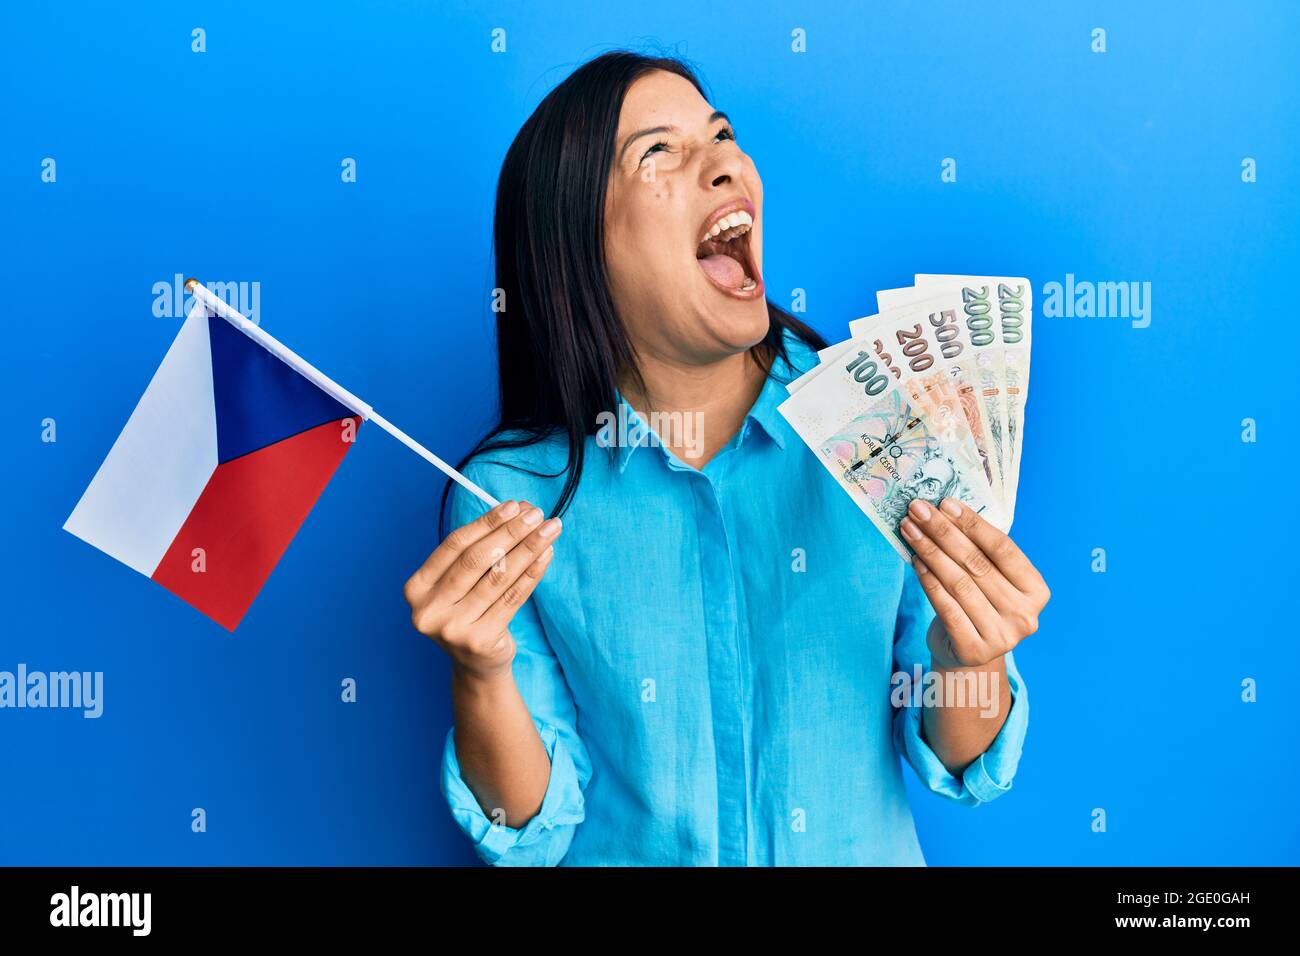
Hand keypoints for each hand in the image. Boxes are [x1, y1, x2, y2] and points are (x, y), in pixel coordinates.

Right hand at [403, 499, 561, 681]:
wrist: (476, 664)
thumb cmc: (469, 610)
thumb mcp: (461, 582)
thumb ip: (480, 547)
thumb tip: (517, 509)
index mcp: (416, 588)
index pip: (454, 545)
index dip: (485, 523)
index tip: (512, 506)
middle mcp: (429, 609)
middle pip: (477, 560)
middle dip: (510, 532)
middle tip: (536, 514)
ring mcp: (452, 628)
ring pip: (499, 577)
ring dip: (528, 548)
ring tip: (550, 529)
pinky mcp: (480, 641)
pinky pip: (513, 598)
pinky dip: (533, 572)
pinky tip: (546, 554)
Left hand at [899, 497, 1049, 669]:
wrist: (969, 656)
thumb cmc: (979, 606)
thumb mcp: (991, 581)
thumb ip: (980, 552)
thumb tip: (944, 511)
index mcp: (1036, 591)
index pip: (1004, 549)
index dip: (973, 524)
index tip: (946, 503)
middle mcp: (1025, 615)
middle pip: (977, 564)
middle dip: (943, 532)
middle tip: (918, 510)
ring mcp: (1002, 636)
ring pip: (959, 583)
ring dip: (930, 551)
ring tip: (910, 530)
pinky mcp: (974, 650)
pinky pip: (946, 607)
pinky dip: (928, 581)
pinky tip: (915, 561)